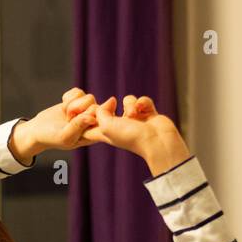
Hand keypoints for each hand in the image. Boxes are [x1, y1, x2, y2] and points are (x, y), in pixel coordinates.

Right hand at [8, 97, 100, 163]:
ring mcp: (86, 110)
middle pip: (94, 104)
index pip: (102, 118)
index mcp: (93, 133)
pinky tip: (63, 107)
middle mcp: (92, 121)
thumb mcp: (65, 136)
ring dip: (72, 104)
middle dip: (78, 108)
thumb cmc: (52, 137)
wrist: (38, 130)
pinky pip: (78, 91)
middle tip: (67, 118)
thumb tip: (93, 117)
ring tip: (65, 114)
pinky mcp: (77, 100)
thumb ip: (79, 127)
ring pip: (87, 97)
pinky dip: (68, 97)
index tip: (76, 118)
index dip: (90, 113)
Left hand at [62, 88, 190, 175]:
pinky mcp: (148, 115)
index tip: (86, 113)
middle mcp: (119, 127)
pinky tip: (145, 109)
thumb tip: (108, 103)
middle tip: (112, 106)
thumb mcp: (106, 126)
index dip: (85, 119)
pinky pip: (142, 101)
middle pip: (107, 111)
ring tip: (135, 114)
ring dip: (131, 104)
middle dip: (109, 106)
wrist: (157, 141)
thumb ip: (100, 113)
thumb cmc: (130, 137)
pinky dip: (143, 102)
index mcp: (106, 133)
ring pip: (128, 101)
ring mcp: (135, 120)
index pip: (89, 127)